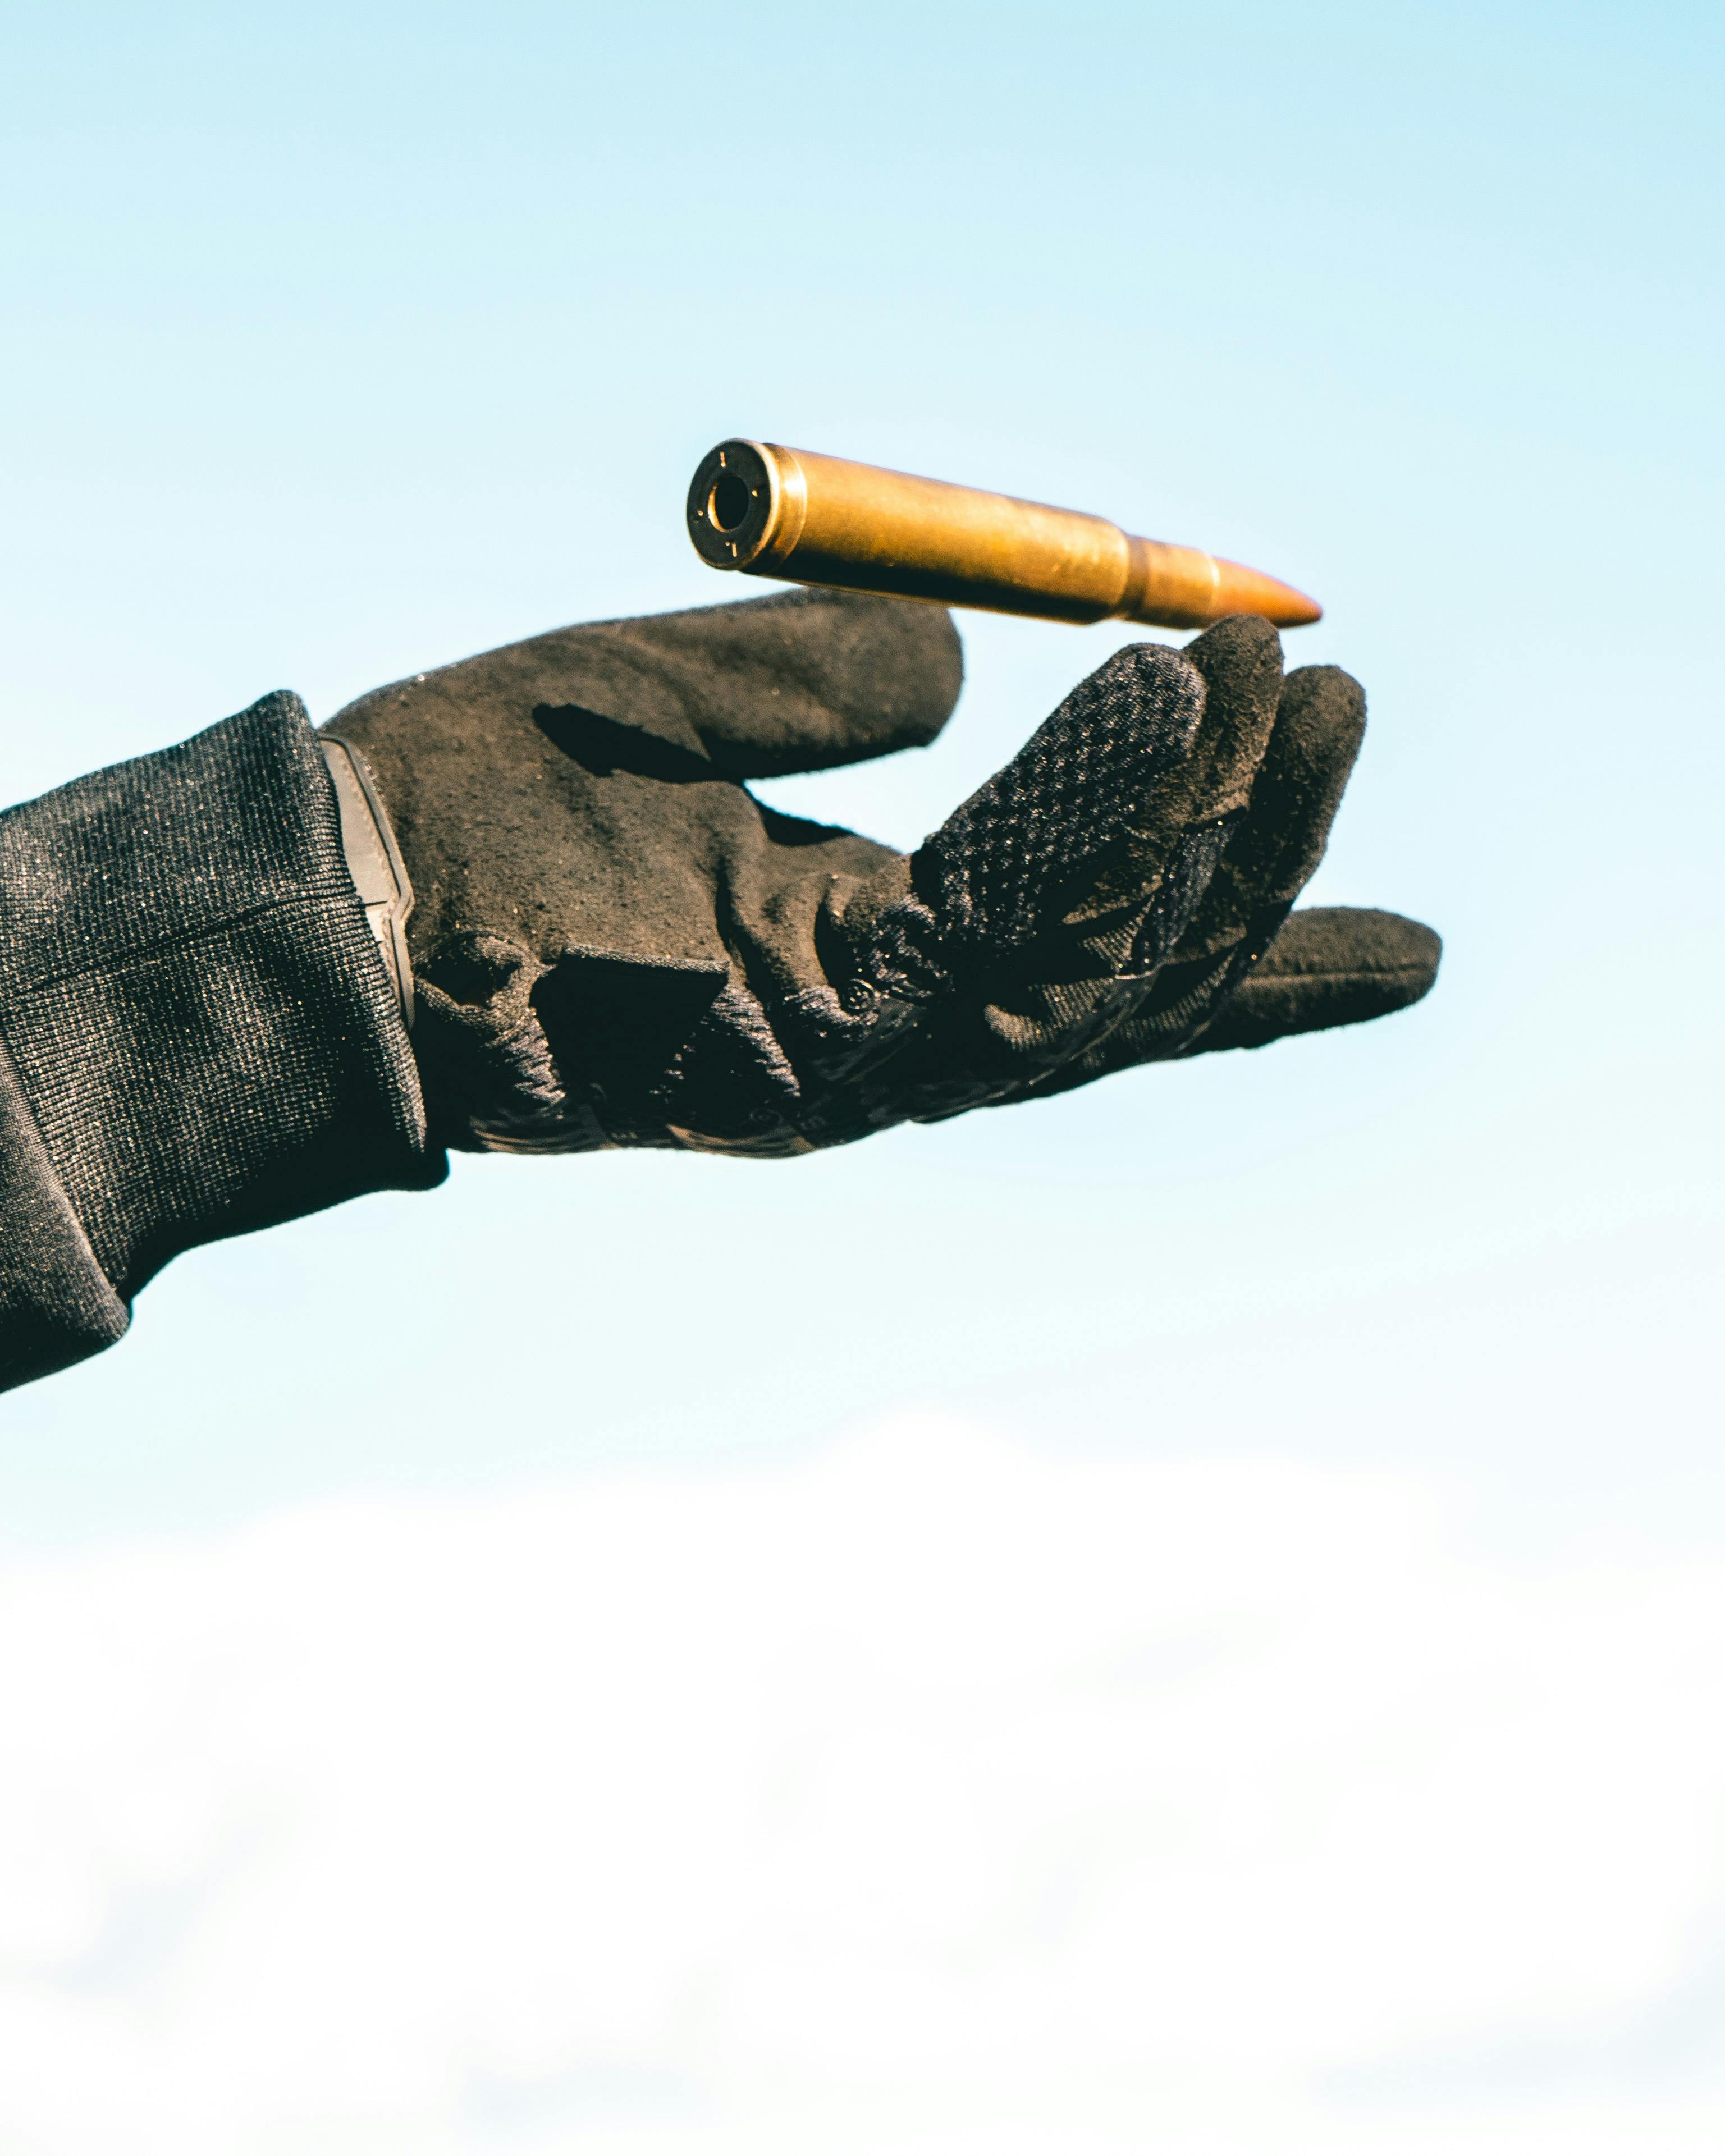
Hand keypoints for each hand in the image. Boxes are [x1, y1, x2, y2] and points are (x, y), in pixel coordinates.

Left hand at [322, 590, 1437, 1155]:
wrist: (327, 893)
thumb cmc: (479, 801)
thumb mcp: (668, 697)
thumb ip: (815, 681)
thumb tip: (953, 655)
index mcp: (867, 949)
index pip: (1094, 945)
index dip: (1238, 919)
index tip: (1390, 914)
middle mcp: (885, 1029)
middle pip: (1130, 977)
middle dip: (1253, 856)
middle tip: (1342, 702)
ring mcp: (854, 1064)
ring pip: (1093, 977)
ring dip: (1201, 835)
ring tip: (1287, 692)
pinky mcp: (803, 1062)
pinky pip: (992, 950)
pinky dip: (1084, 830)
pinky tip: (1154, 711)